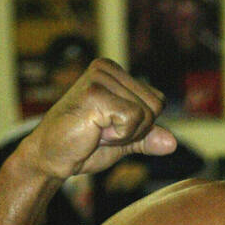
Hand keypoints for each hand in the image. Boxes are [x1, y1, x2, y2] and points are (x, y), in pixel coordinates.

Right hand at [17, 58, 176, 179]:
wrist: (50, 157)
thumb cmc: (83, 146)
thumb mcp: (123, 141)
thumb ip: (147, 138)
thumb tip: (173, 143)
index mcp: (115, 72)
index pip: (157, 101)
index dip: (142, 126)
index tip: (112, 128)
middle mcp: (107, 67)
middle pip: (156, 106)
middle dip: (136, 130)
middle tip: (103, 131)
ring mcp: (100, 77)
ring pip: (146, 114)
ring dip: (125, 134)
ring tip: (96, 130)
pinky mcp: (95, 93)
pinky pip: (133, 119)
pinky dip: (119, 136)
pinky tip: (94, 131)